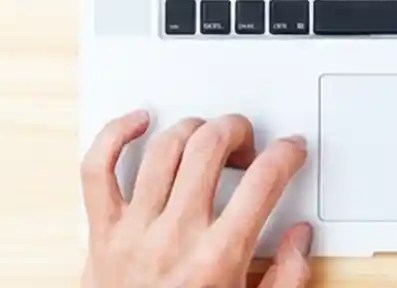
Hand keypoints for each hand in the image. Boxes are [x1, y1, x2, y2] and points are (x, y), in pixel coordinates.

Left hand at [81, 112, 311, 287]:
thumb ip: (286, 278)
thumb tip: (299, 238)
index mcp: (218, 259)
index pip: (264, 180)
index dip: (287, 154)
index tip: (291, 151)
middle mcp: (175, 237)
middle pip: (210, 147)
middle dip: (238, 130)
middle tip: (247, 143)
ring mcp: (133, 231)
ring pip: (164, 148)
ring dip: (193, 129)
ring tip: (206, 139)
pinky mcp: (100, 234)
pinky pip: (98, 168)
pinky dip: (115, 135)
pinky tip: (138, 124)